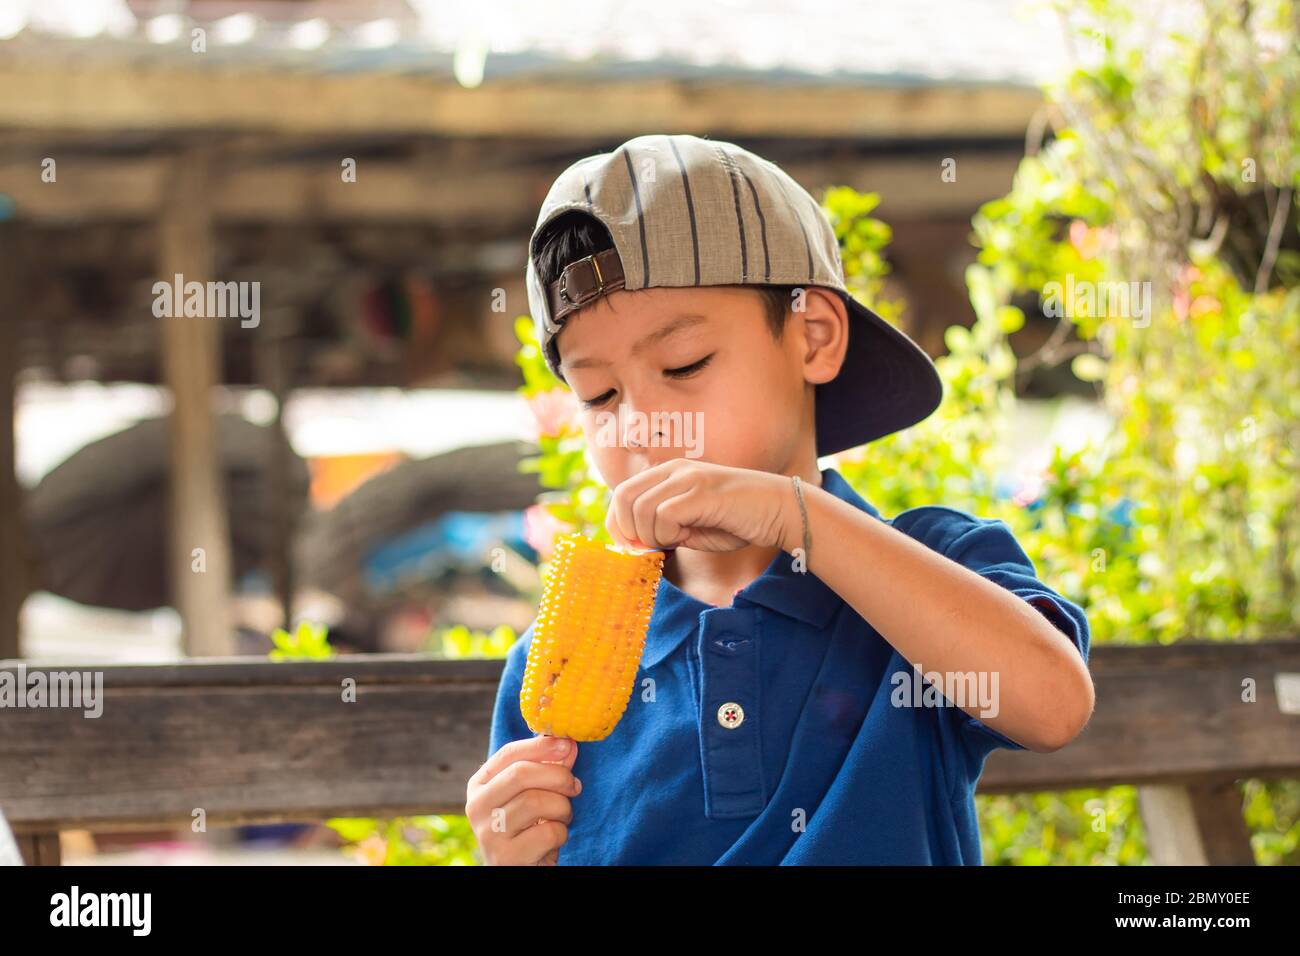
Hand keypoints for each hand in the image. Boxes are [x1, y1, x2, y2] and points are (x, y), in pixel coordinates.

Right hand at [466, 734, 580, 864]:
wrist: (519, 871)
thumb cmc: (527, 829)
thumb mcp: (533, 796)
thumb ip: (548, 770)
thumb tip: (569, 744)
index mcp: (479, 785)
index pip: (509, 754)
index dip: (541, 746)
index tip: (567, 744)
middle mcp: (476, 807)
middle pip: (521, 774)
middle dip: (558, 776)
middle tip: (574, 786)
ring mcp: (488, 833)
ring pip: (536, 802)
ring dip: (562, 808)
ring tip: (562, 817)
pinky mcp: (506, 857)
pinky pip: (547, 832)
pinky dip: (561, 833)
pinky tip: (554, 840)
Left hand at [605, 459, 794, 552]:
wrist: (779, 511)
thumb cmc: (736, 522)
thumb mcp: (690, 526)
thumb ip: (662, 529)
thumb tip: (633, 544)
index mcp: (668, 474)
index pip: (621, 494)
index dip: (619, 524)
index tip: (635, 547)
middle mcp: (674, 470)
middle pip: (623, 497)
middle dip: (630, 531)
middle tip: (653, 548)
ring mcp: (688, 477)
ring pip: (641, 507)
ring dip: (652, 534)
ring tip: (676, 540)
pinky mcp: (702, 491)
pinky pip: (664, 514)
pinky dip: (668, 533)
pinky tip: (688, 535)